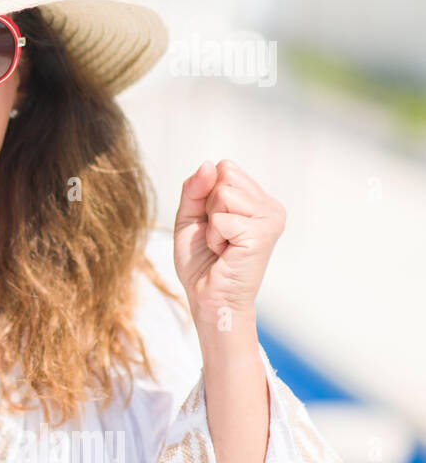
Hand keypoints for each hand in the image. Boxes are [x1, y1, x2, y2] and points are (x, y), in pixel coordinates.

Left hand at [173, 160, 285, 333]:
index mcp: (257, 200)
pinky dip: (214, 237)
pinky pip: (222, 218)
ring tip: (223, 244)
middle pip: (225, 175)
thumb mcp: (190, 217)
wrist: (209, 298)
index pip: (224, 168)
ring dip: (212, 223)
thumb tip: (208, 164)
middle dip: (209, 206)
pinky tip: (226, 253)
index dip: (206, 194)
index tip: (212, 223)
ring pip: (223, 193)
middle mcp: (270, 206)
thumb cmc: (202, 262)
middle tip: (218, 235)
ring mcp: (271, 218)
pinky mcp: (264, 233)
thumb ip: (195, 189)